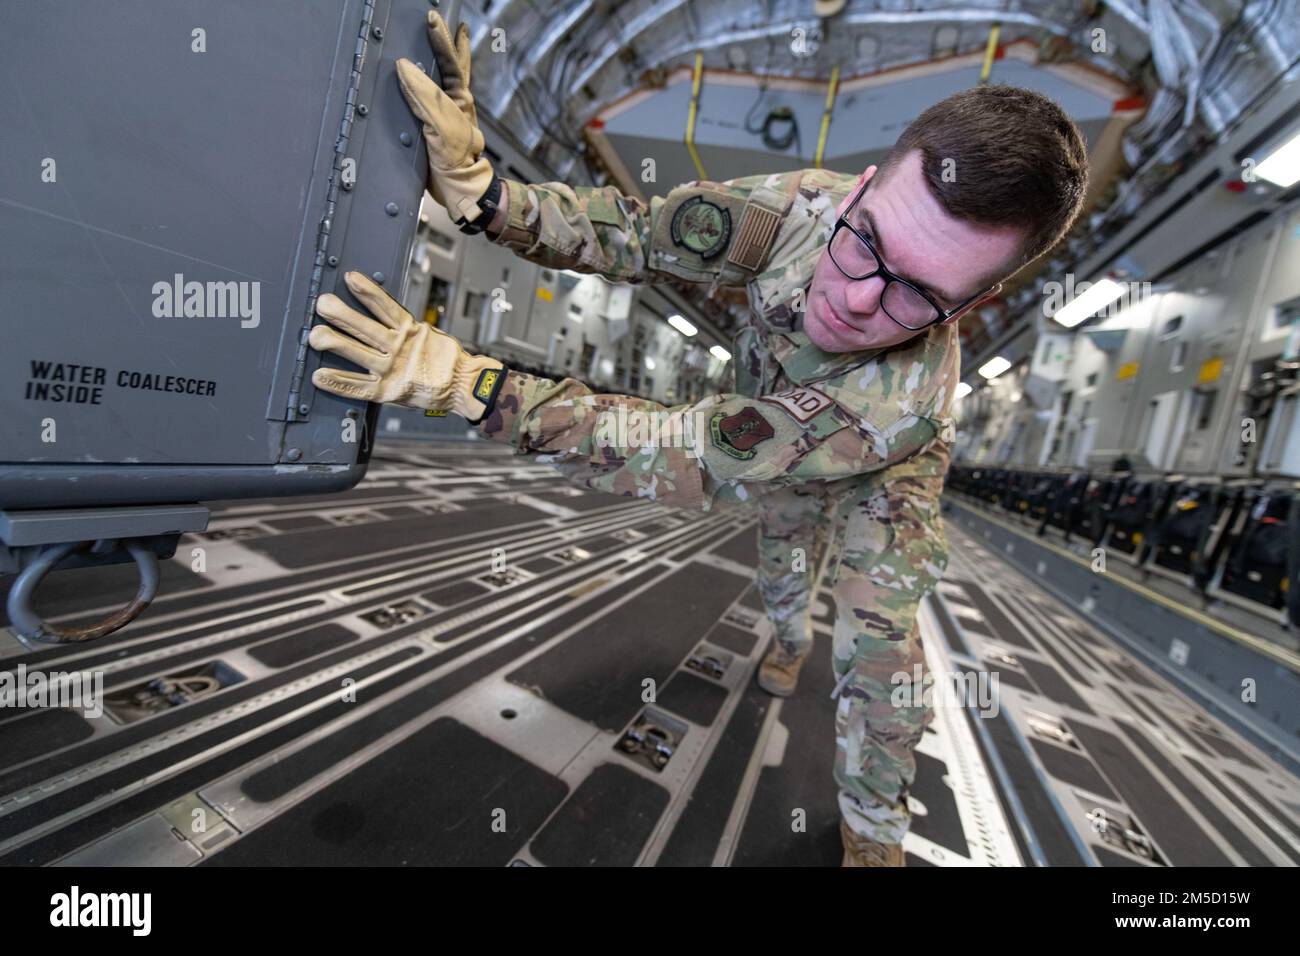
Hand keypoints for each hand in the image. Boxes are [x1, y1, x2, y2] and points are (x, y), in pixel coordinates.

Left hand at [308, 272, 505, 422]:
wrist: (463, 386)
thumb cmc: (446, 360)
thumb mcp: (430, 334)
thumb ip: (405, 326)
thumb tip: (381, 310)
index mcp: (411, 331)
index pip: (386, 307)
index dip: (367, 291)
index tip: (350, 278)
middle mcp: (399, 349)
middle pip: (366, 328)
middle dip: (342, 314)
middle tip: (323, 304)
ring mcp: (392, 371)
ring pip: (358, 354)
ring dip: (335, 343)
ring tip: (314, 335)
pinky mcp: (387, 392)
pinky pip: (358, 387)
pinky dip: (338, 381)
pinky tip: (320, 375)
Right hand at [396, 12, 494, 223]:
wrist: (460, 191)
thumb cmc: (456, 159)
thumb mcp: (440, 123)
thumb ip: (423, 95)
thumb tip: (404, 67)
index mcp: (459, 98)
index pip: (448, 61)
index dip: (440, 39)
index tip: (431, 19)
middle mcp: (454, 104)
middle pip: (451, 67)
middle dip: (448, 45)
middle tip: (444, 25)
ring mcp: (446, 117)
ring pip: (440, 83)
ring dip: (438, 64)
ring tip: (436, 47)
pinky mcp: (434, 130)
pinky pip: (426, 103)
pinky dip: (422, 90)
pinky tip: (417, 88)